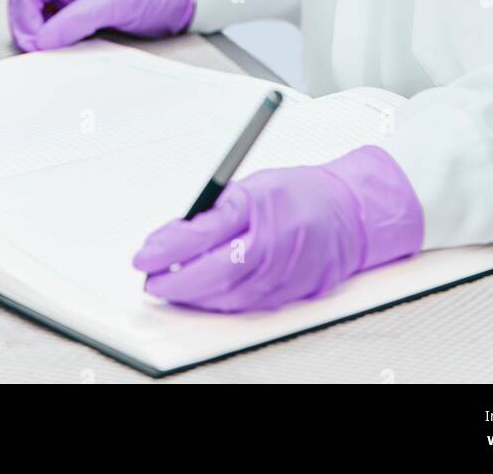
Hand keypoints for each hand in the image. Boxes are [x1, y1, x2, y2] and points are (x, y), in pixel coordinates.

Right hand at [7, 0, 194, 51]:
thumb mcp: (112, 1)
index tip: (34, 41)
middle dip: (25, 27)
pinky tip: (60, 55)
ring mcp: (73, 3)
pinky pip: (56, 34)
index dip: (24, 16)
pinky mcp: (82, 22)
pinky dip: (52, 45)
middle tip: (35, 51)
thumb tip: (40, 40)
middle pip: (26, 5)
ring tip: (46, 54)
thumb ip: (75, 20)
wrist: (179, 3)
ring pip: (38, 21)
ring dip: (37, 38)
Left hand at [133, 146, 422, 311]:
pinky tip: (202, 296)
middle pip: (211, 272)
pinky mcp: (290, 292)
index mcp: (258, 206)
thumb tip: (170, 238)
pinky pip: (245, 305)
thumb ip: (214, 212)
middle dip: (174, 279)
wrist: (348, 213)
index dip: (167, 246)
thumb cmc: (297, 193)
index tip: (144, 254)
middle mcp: (272, 242)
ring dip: (192, 296)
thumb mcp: (251, 186)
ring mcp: (283, 272)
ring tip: (171, 286)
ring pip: (226, 296)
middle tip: (151, 277)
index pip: (201, 232)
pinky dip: (218, 303)